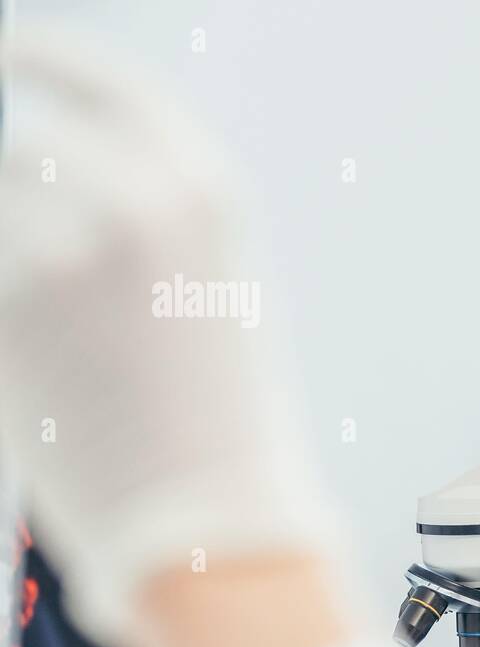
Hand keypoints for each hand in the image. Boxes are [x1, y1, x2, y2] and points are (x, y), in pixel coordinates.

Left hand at [0, 30, 332, 644]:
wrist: (210, 523)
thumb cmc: (221, 425)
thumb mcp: (215, 297)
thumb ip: (148, 225)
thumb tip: (53, 184)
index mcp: (206, 193)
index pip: (102, 81)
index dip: (43, 58)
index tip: (9, 55)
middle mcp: (138, 200)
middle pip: (21, 152)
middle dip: (13, 200)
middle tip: (37, 263)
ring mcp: (63, 249)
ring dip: (12, 261)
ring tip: (54, 335)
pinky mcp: (5, 307)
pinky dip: (6, 304)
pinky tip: (33, 359)